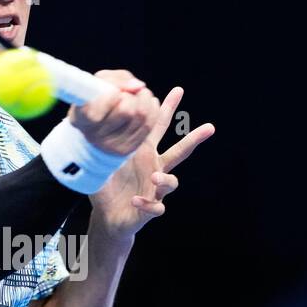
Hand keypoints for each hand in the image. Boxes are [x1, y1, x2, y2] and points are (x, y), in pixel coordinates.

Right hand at [68, 70, 160, 156]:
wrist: (99, 125)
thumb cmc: (98, 97)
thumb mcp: (100, 83)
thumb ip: (117, 79)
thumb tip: (138, 86)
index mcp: (82, 119)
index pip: (96, 112)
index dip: (111, 97)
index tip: (115, 91)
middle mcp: (96, 137)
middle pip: (126, 111)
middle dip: (132, 95)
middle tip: (128, 91)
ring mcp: (113, 146)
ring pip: (141, 116)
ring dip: (144, 98)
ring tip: (139, 93)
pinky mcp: (128, 149)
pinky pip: (149, 124)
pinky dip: (153, 108)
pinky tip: (147, 102)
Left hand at [88, 86, 214, 239]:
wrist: (107, 216)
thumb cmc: (107, 184)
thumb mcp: (102, 159)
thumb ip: (102, 142)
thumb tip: (95, 116)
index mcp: (144, 152)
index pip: (158, 127)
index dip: (168, 109)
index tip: (178, 90)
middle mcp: (155, 167)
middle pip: (179, 151)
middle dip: (194, 139)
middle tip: (210, 127)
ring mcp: (155, 188)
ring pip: (172, 183)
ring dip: (165, 180)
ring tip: (155, 177)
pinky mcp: (150, 208)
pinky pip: (155, 206)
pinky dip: (146, 204)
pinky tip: (135, 200)